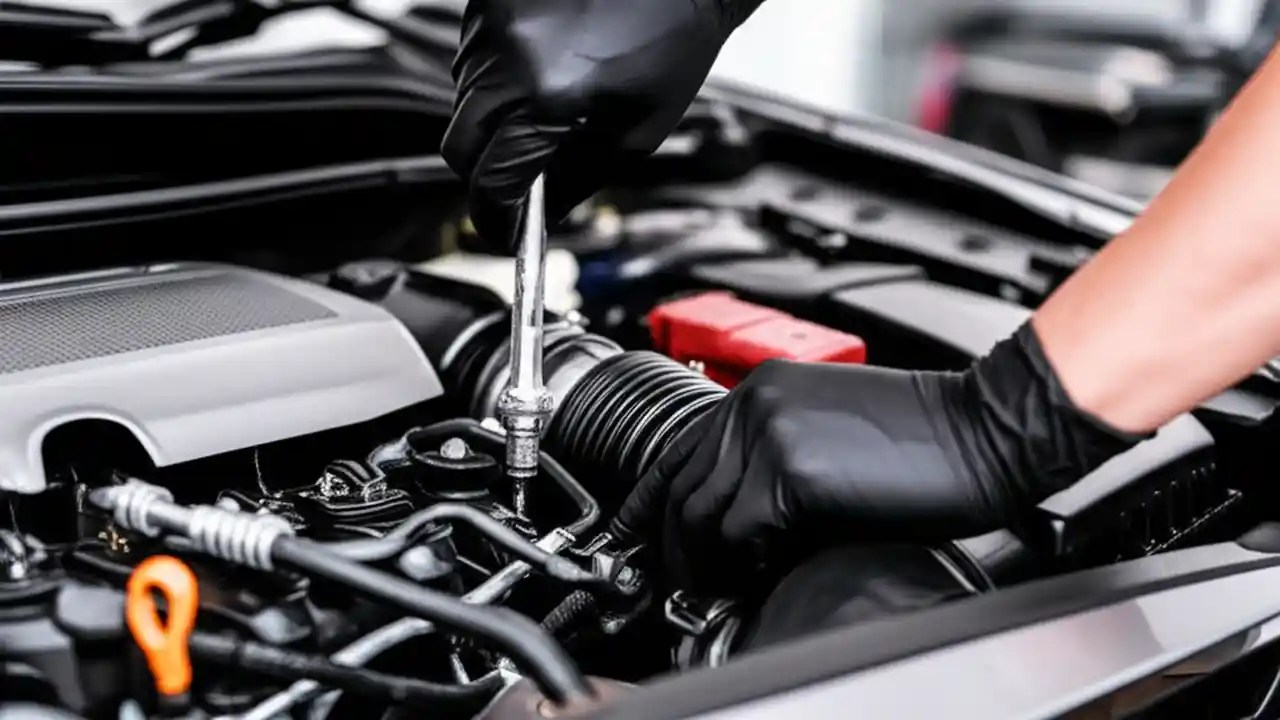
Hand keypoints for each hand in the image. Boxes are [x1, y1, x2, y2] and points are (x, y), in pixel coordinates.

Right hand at [442, 0, 764, 251]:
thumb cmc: (671, 42)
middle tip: (517, 184)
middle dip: (484, 174)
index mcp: (547, 98)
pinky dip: (496, 77)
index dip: (495, 219)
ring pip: (463, 100)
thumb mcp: (635, 133)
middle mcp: (506, 58)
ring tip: (546, 109)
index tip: (504, 231)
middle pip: (459, 146)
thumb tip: (542, 214)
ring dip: (492, 120)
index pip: (491, 181)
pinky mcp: (486, 0)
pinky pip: (472, 57)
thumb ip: (578, 180)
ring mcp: (489, 23)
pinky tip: (541, 68)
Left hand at [614, 323, 1146, 593]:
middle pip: (680, 487)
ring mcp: (771, 435)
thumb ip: (773, 455)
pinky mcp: (794, 474)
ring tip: (718, 594)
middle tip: (679, 586)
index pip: (678, 449)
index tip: (635, 539)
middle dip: (672, 546)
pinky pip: (740, 534)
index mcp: (761, 390)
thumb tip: (736, 519)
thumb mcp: (828, 427)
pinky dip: (741, 566)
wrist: (986, 429)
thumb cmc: (925, 435)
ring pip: (701, 514)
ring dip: (705, 563)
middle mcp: (755, 405)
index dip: (648, 502)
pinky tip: (757, 581)